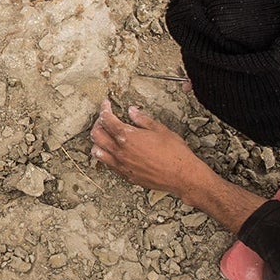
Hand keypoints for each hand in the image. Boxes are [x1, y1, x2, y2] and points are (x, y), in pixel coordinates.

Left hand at [89, 97, 214, 192]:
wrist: (182, 175)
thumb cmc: (175, 153)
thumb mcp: (160, 130)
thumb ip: (143, 120)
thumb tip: (132, 111)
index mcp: (128, 137)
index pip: (107, 119)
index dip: (104, 109)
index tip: (106, 104)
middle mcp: (121, 151)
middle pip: (97, 135)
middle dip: (98, 123)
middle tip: (104, 118)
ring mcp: (121, 165)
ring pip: (97, 152)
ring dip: (98, 141)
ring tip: (104, 135)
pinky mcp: (126, 175)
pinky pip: (108, 164)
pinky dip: (105, 155)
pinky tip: (113, 151)